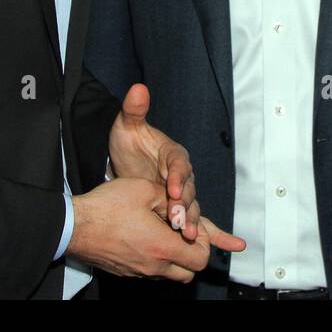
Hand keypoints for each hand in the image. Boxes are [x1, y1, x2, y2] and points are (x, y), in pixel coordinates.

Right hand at [67, 177, 244, 281]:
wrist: (74, 226)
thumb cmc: (107, 207)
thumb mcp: (145, 189)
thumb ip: (170, 199)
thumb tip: (180, 207)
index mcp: (162, 246)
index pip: (201, 259)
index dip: (204, 242)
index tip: (192, 227)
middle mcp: (153, 266)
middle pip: (189, 273)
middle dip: (193, 254)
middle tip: (184, 234)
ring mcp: (138, 272)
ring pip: (170, 275)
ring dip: (175, 258)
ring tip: (165, 234)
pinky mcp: (125, 272)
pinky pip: (151, 273)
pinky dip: (157, 260)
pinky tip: (147, 239)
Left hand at [108, 84, 197, 238]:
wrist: (125, 162)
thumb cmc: (128, 142)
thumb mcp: (127, 125)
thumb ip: (134, 109)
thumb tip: (138, 88)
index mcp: (174, 153)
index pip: (180, 163)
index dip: (178, 176)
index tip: (173, 189)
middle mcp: (183, 173)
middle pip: (189, 189)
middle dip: (185, 204)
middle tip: (179, 219)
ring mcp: (181, 192)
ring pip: (192, 206)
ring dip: (191, 220)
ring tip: (186, 233)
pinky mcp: (177, 207)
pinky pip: (190, 219)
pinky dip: (200, 230)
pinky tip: (206, 243)